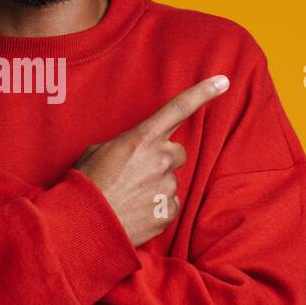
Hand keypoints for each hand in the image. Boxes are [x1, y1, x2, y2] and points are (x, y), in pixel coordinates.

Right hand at [73, 75, 229, 246]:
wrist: (82, 222)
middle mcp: (161, 159)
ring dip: (156, 186)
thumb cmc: (85, 184)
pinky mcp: (168, 212)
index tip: (223, 82)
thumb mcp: (98, 151)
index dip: (203, 93)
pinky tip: (136, 211)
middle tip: (137, 174)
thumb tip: (133, 151)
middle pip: (177, 153)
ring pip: (171, 181)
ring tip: (129, 197)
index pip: (179, 109)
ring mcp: (167, 186)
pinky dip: (157, 208)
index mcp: (142, 138)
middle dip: (162, 160)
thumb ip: (125, 144)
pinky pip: (170, 205)